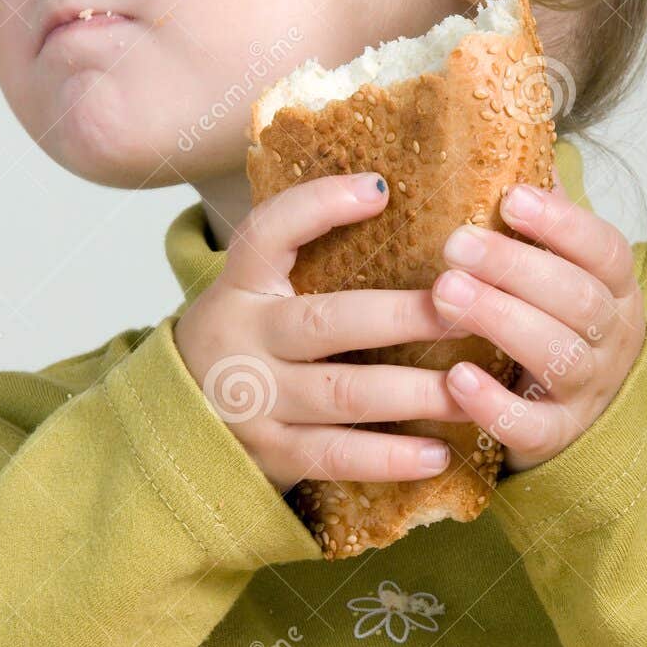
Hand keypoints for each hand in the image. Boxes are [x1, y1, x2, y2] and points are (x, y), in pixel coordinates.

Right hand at [173, 172, 468, 493]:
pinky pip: (337, 456)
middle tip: (467, 308)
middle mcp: (244, 340)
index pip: (269, 233)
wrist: (176, 426)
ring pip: (343, 394)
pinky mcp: (271, 456)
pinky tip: (438, 453)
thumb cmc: (243, 344)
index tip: (378, 189)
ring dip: (415, 392)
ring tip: (469, 388)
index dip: (319, 207)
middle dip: (404, 315)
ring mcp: (256, 402)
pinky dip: (390, 457)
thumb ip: (303, 255)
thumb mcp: (253, 292)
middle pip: (328, 322)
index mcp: (240, 287)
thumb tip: (388, 194)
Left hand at [429, 173, 646, 474]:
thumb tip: (506, 132)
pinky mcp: (554, 437)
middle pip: (577, 301)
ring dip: (499, 321)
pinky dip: (494, 403)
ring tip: (445, 293)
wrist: (582, 414)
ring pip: (555, 356)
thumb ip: (541, 218)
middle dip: (515, 270)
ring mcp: (586, 391)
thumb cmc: (553, 320)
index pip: (603, 250)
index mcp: (614, 286)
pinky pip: (530, 425)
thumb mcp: (559, 268)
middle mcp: (609, 337)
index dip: (561, 225)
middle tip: (454, 245)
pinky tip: (456, 378)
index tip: (511, 199)